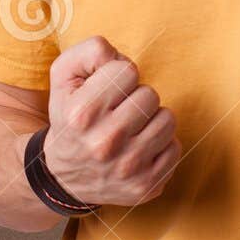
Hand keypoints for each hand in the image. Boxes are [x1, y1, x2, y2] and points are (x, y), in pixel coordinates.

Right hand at [44, 36, 180, 206]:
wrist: (64, 177)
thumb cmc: (70, 117)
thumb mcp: (64, 78)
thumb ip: (90, 53)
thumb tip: (119, 57)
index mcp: (82, 114)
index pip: (127, 71)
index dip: (119, 76)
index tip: (108, 91)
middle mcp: (105, 143)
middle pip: (150, 94)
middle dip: (136, 97)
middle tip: (120, 111)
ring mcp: (128, 168)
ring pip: (167, 119)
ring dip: (152, 119)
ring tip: (133, 128)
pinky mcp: (146, 186)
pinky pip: (175, 147)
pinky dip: (160, 145)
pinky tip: (139, 148)